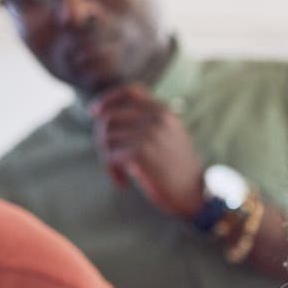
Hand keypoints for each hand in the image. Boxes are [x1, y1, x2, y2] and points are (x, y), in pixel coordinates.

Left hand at [91, 84, 203, 218]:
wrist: (194, 196)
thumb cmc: (178, 172)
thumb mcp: (169, 139)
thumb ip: (147, 123)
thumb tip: (105, 115)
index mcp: (165, 112)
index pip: (130, 91)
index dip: (108, 99)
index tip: (94, 113)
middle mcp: (158, 118)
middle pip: (109, 117)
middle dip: (103, 139)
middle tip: (112, 159)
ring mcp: (150, 133)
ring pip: (106, 138)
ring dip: (108, 158)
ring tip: (121, 173)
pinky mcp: (141, 152)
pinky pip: (110, 156)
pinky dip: (112, 172)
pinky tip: (123, 183)